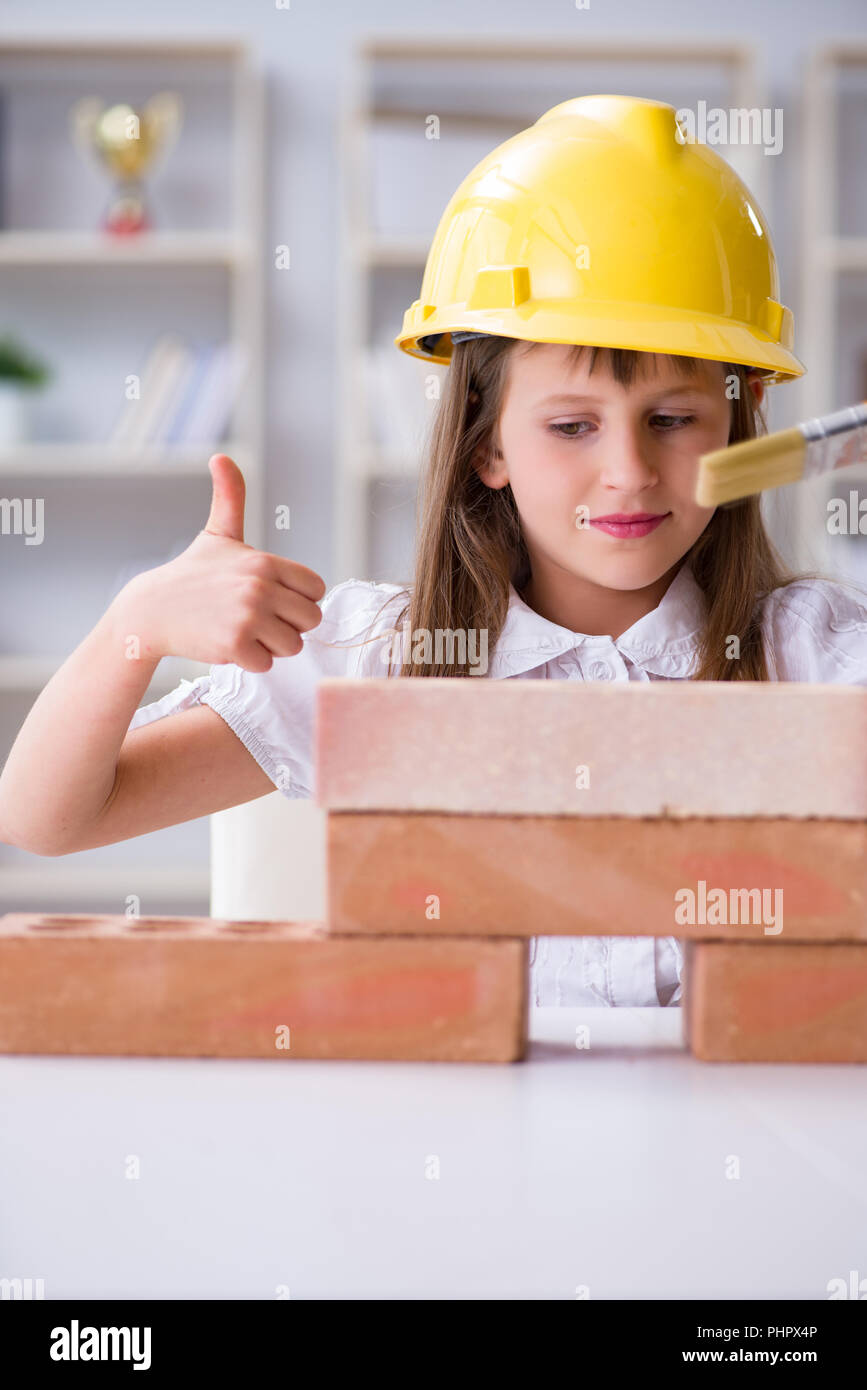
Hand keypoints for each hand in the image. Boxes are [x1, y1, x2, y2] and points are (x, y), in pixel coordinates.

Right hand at [119, 454, 325, 670]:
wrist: (152, 610)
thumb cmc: (191, 574)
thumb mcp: (216, 534)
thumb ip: (230, 498)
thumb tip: (220, 456)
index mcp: (265, 561)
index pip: (316, 590)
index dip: (298, 600)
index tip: (272, 599)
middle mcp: (260, 586)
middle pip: (310, 620)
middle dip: (288, 626)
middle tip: (257, 620)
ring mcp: (248, 616)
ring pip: (293, 646)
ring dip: (271, 646)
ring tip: (242, 631)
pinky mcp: (235, 644)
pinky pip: (267, 664)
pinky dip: (250, 662)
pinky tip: (228, 645)